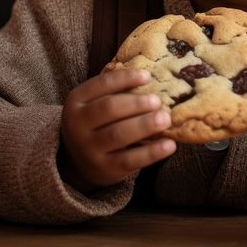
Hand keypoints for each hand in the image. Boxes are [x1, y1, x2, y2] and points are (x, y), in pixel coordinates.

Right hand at [59, 69, 175, 193]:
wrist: (80, 162)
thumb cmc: (98, 123)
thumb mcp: (96, 103)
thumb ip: (118, 91)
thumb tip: (152, 79)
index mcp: (76, 101)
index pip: (101, 84)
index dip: (125, 78)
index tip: (147, 76)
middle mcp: (77, 125)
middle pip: (109, 109)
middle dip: (136, 104)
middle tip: (158, 101)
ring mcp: (89, 149)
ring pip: (118, 134)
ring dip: (145, 125)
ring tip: (166, 119)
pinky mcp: (104, 169)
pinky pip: (130, 160)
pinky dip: (152, 152)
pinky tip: (169, 145)